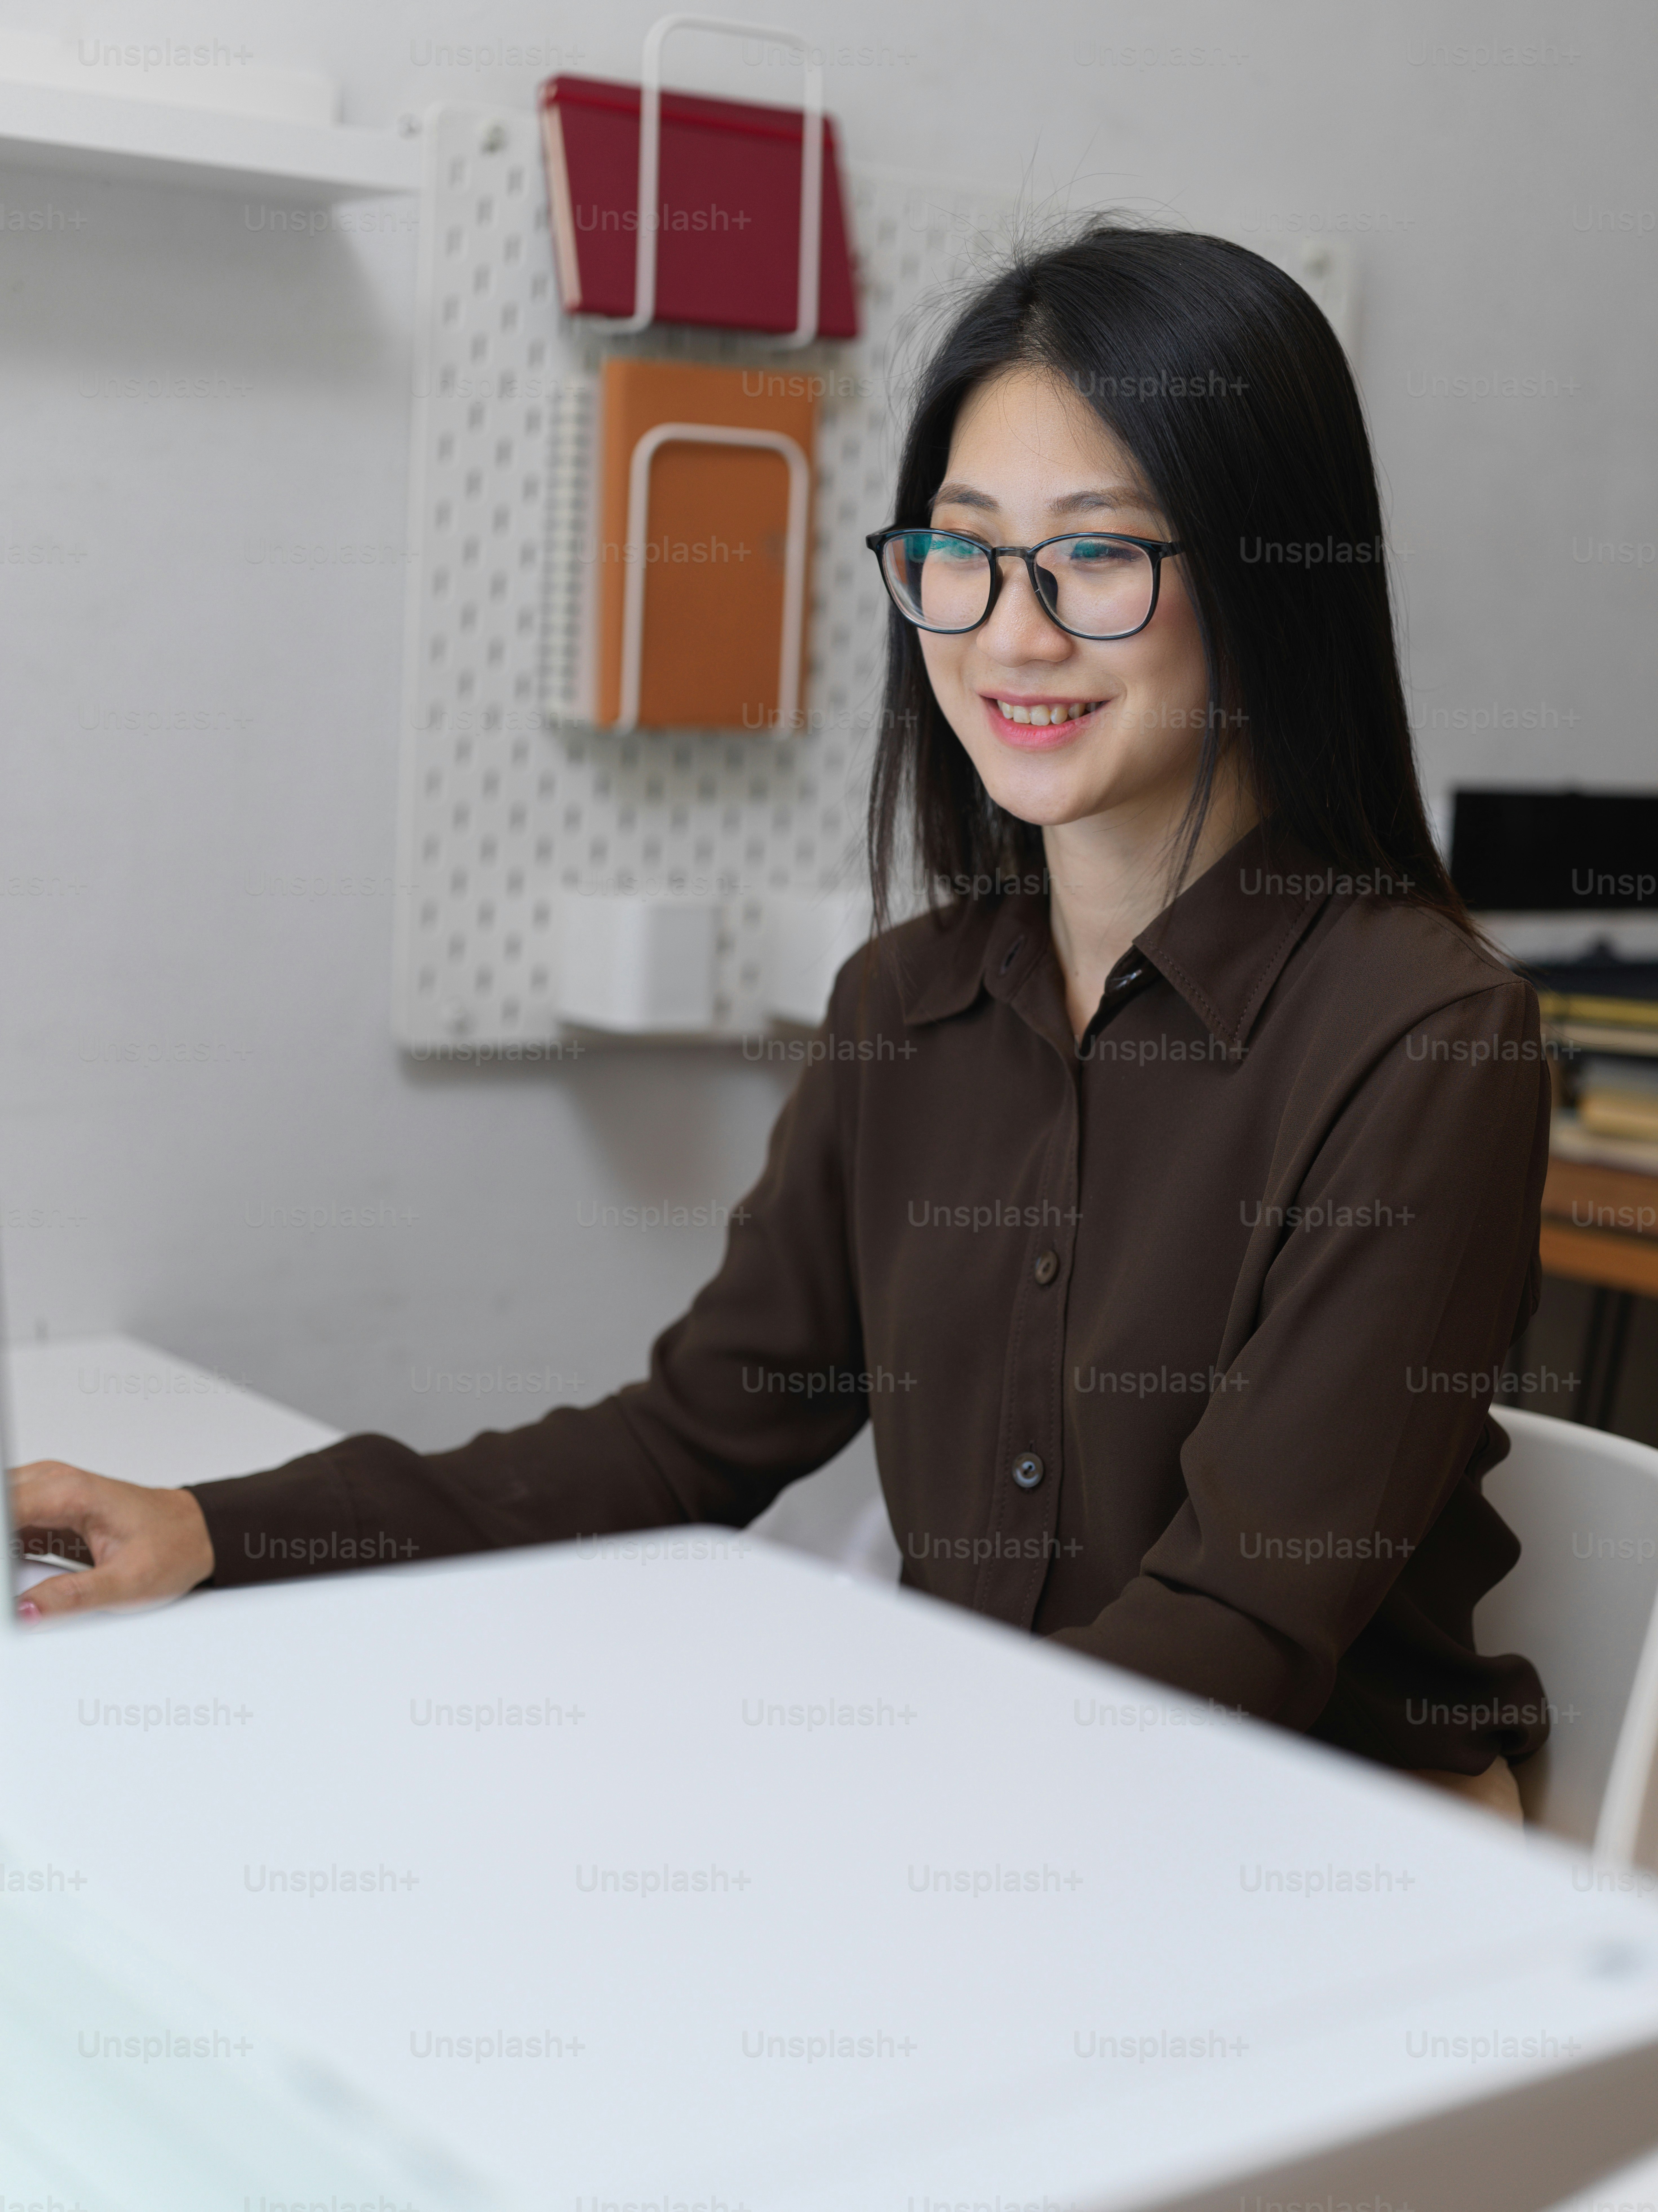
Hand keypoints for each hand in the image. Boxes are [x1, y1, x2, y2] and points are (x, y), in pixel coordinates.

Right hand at [7, 1462, 214, 1620]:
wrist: (197, 1533)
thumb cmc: (172, 1546)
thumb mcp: (127, 1582)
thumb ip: (71, 1597)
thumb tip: (25, 1611)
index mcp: (71, 1492)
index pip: (5, 1509)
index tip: (5, 1586)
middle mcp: (56, 1483)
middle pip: (1, 1507)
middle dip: (0, 1547)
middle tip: (10, 1590)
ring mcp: (50, 1493)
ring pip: (4, 1514)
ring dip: (4, 1547)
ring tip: (15, 1582)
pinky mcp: (49, 1510)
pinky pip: (11, 1523)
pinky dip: (7, 1548)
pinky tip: (15, 1577)